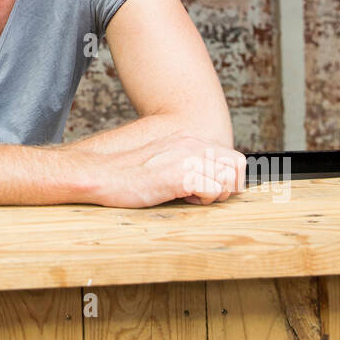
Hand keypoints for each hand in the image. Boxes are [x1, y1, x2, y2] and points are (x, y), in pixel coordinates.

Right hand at [75, 134, 245, 207]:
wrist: (101, 174)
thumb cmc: (128, 174)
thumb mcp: (164, 160)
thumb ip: (187, 162)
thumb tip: (211, 180)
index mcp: (189, 139)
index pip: (234, 157)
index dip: (231, 177)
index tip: (214, 189)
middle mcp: (192, 145)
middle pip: (237, 166)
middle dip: (228, 186)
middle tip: (204, 195)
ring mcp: (188, 159)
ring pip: (228, 180)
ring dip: (215, 195)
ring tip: (192, 197)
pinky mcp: (181, 176)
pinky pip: (213, 191)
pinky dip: (203, 201)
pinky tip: (182, 198)